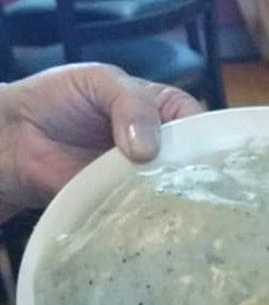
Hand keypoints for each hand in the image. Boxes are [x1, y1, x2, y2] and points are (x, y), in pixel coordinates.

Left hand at [0, 63, 201, 216]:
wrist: (15, 136)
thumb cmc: (59, 98)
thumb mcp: (100, 81)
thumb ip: (130, 103)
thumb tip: (147, 149)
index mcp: (162, 112)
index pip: (198, 124)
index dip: (208, 140)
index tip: (213, 159)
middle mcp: (159, 149)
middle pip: (192, 165)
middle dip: (197, 176)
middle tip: (200, 190)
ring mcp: (144, 182)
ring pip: (172, 195)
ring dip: (174, 202)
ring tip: (182, 211)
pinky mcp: (124, 208)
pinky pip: (144, 217)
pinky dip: (149, 221)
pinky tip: (155, 223)